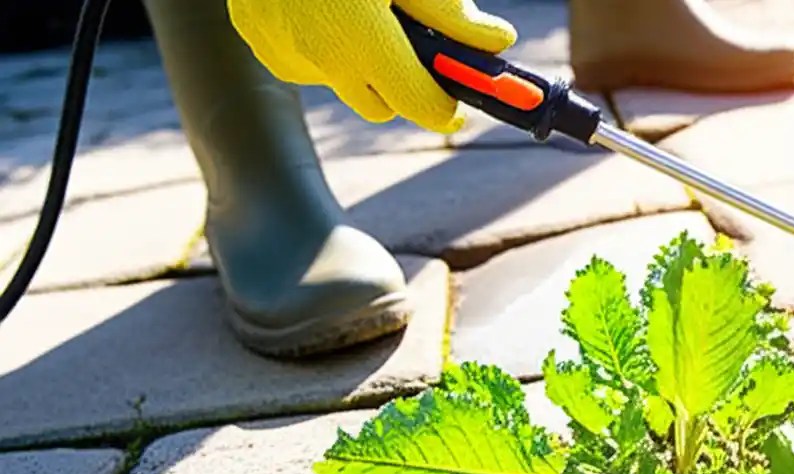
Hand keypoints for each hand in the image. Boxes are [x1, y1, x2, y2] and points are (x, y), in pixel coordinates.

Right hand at [226, 0, 516, 132]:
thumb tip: (497, 43)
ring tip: (358, 10)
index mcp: (363, 40)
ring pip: (343, 83)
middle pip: (382, 106)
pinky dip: (322, 47)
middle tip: (416, 51)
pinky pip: (306, 64)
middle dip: (403, 86)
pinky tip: (319, 6)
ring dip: (360, 62)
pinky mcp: (260, 45)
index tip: (462, 105)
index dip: (448, 108)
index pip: (422, 107)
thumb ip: (448, 10)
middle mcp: (321, 60)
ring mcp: (285, 56)